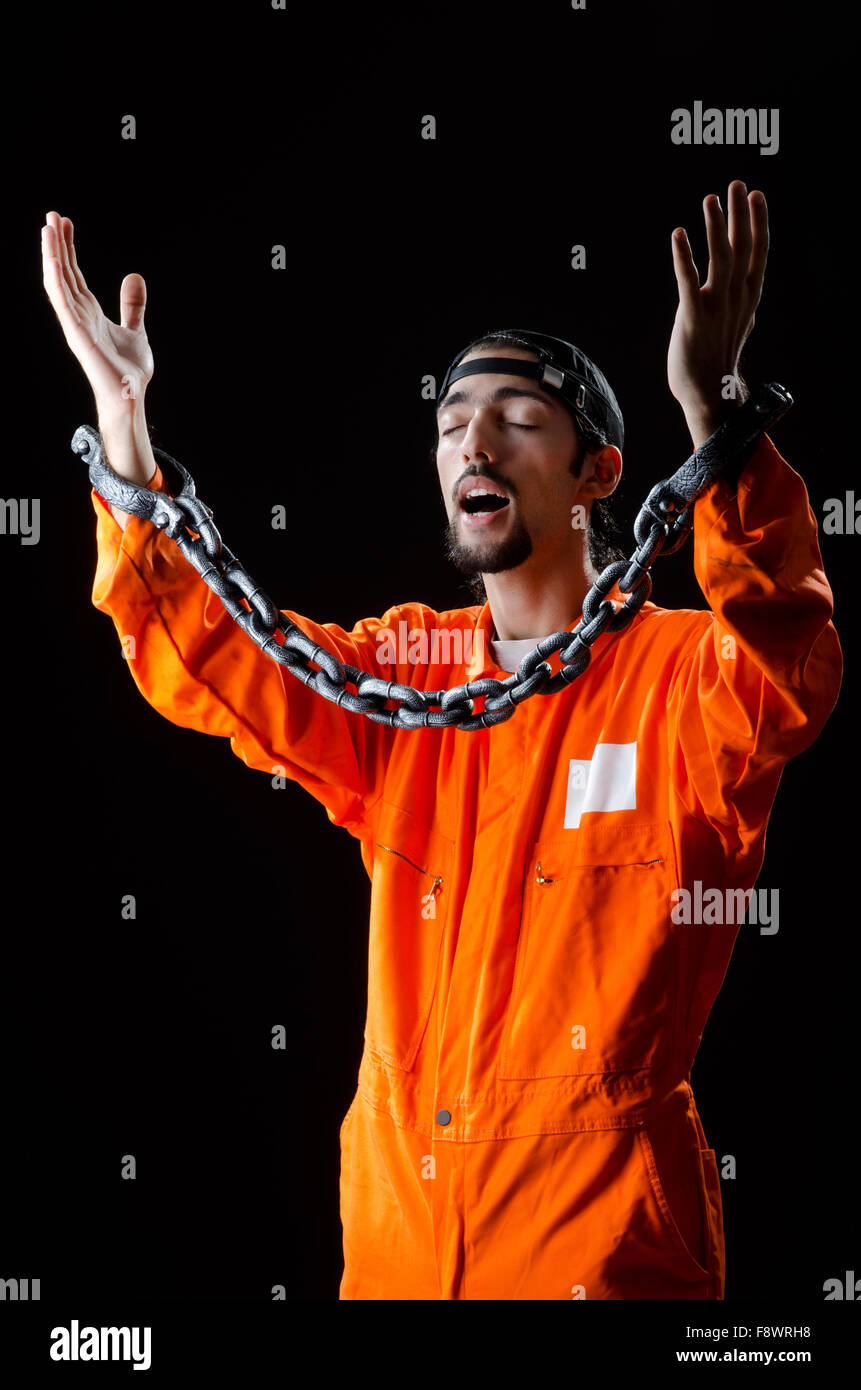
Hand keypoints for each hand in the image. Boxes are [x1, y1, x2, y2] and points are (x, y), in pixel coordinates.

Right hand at [41, 211, 153, 424]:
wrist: (130, 395)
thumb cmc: (129, 370)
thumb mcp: (135, 329)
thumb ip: (132, 305)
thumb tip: (134, 275)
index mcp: (89, 312)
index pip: (74, 274)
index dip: (69, 248)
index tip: (65, 223)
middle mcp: (78, 315)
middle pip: (63, 272)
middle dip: (57, 244)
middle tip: (52, 215)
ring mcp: (75, 323)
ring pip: (58, 282)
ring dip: (51, 254)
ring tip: (47, 227)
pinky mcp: (76, 333)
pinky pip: (62, 301)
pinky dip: (56, 279)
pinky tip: (52, 259)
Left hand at [668, 181, 768, 446]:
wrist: (706, 393)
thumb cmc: (717, 358)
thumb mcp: (736, 323)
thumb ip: (740, 300)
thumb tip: (748, 287)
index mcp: (747, 297)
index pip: (757, 252)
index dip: (758, 222)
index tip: (756, 195)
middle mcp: (735, 298)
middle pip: (741, 248)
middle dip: (739, 214)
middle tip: (736, 184)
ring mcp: (715, 307)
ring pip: (719, 259)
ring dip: (714, 227)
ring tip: (710, 199)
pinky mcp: (692, 318)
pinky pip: (687, 281)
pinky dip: (683, 256)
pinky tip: (678, 234)